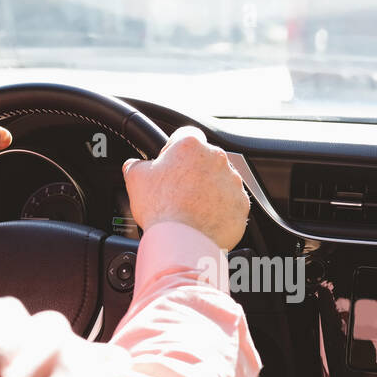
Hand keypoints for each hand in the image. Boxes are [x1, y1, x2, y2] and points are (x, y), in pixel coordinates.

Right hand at [122, 126, 249, 249]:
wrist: (183, 241)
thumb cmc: (161, 209)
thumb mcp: (136, 179)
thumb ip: (136, 165)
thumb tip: (135, 164)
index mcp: (191, 146)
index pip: (185, 136)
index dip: (174, 151)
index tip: (169, 165)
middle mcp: (216, 158)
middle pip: (205, 159)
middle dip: (193, 172)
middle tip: (178, 192)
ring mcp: (232, 181)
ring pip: (220, 180)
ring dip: (209, 190)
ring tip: (191, 208)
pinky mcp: (241, 203)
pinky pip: (232, 203)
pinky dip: (221, 209)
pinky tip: (205, 218)